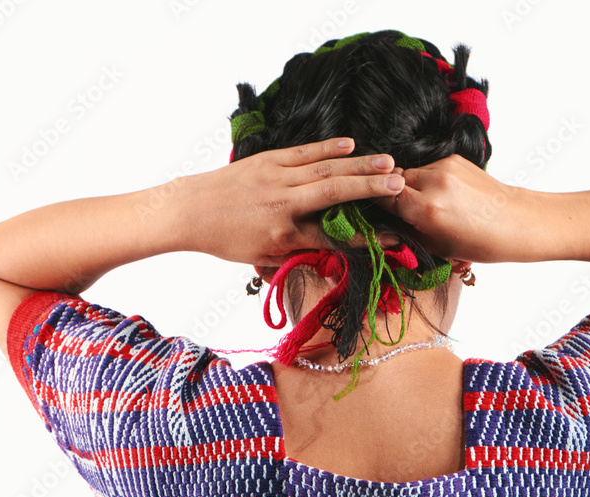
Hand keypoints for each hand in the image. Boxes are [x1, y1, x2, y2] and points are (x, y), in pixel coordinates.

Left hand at [182, 138, 405, 265]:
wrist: (189, 210)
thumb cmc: (226, 239)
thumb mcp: (262, 257)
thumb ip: (297, 254)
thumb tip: (331, 254)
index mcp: (281, 234)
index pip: (331, 236)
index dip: (363, 238)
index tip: (390, 237)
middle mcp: (281, 204)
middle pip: (334, 193)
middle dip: (370, 189)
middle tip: (400, 184)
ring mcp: (275, 177)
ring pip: (324, 168)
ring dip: (359, 165)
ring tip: (388, 163)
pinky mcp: (268, 160)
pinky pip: (305, 152)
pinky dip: (329, 148)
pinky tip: (352, 146)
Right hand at [375, 155, 514, 263]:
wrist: (515, 222)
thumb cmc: (479, 242)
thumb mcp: (436, 246)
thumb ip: (408, 230)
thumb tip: (388, 218)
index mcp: (427, 209)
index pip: (385, 197)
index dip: (379, 204)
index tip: (378, 210)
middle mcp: (434, 183)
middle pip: (396, 181)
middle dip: (395, 194)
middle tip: (405, 210)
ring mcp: (445, 167)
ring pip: (412, 172)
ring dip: (412, 185)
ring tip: (428, 203)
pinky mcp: (455, 159)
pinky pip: (430, 167)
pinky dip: (430, 180)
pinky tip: (444, 194)